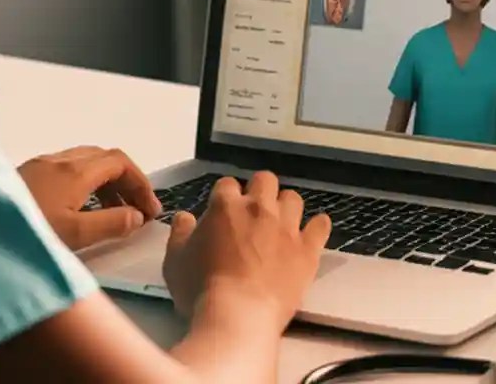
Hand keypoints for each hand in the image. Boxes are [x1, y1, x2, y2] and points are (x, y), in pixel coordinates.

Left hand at [18, 146, 161, 250]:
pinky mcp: (26, 176)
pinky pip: (66, 170)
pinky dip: (84, 185)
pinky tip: (80, 209)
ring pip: (84, 163)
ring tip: (112, 213)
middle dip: (125, 181)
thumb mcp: (75, 235)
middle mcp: (57, 162)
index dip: (141, 182)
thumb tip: (135, 216)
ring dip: (105, 183)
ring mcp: (39, 166)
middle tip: (136, 209)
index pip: (119, 162)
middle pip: (103, 158)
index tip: (149, 206)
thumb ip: (111, 224)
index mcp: (73, 171)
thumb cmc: (20, 233)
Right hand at [161, 172, 330, 331]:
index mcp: (225, 206)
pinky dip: (317, 226)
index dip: (225, 197)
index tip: (224, 212)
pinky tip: (312, 232)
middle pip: (264, 180)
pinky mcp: (307, 249)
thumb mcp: (174, 261)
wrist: (237, 316)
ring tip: (280, 224)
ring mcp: (287, 227)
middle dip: (258, 191)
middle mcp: (259, 208)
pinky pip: (320, 226)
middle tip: (252, 214)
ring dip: (285, 207)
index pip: (227, 184)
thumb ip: (180, 233)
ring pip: (293, 199)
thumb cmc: (200, 289)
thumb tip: (184, 217)